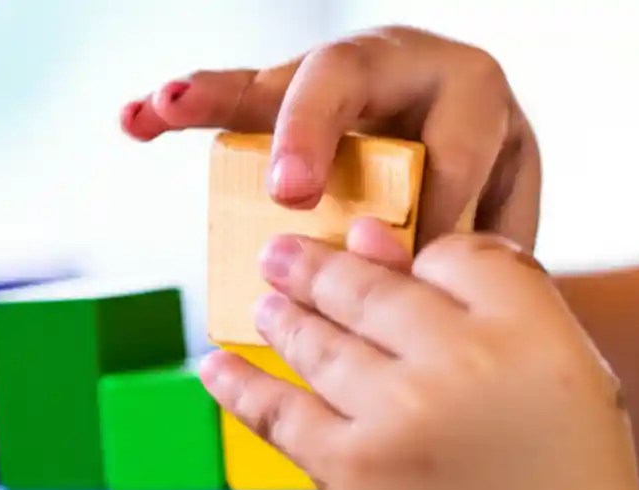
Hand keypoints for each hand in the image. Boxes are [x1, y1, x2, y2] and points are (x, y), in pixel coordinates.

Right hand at [120, 26, 539, 250]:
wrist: (487, 162)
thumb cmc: (492, 201)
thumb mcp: (501, 225)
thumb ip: (473, 253)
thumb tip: (399, 277)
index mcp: (474, 92)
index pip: (454, 146)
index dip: (433, 209)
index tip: (406, 266)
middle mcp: (402, 63)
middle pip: (351, 76)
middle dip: (315, 130)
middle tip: (290, 193)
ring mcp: (342, 76)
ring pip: (278, 80)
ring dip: (219, 96)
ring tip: (167, 107)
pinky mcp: (293, 97)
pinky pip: (236, 97)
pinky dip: (187, 108)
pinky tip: (138, 120)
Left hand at [197, 220, 638, 489]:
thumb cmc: (567, 468)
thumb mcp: (566, 364)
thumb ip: (491, 296)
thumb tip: (369, 237)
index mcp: (530, 327)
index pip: (456, 254)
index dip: (424, 256)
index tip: (397, 263)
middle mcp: (463, 360)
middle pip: (373, 287)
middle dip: (316, 266)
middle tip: (280, 253)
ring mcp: (400, 415)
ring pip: (321, 341)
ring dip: (282, 316)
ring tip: (265, 302)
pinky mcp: (353, 470)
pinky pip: (281, 413)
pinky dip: (242, 386)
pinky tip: (217, 365)